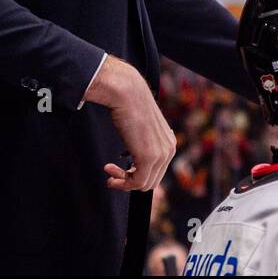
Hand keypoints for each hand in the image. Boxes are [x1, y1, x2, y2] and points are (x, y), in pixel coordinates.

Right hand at [84, 55, 175, 190]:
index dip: (136, 175)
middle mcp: (169, 150)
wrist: (127, 93)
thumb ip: (143, 143)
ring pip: (143, 185)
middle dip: (129, 181)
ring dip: (122, 182)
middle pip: (150, 181)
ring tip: (108, 171)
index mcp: (169, 143)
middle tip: (110, 173)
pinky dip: (121, 182)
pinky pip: (137, 182)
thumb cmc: (129, 106)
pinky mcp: (149, 157)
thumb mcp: (141, 128)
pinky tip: (108, 169)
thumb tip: (133, 157)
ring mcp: (160, 155)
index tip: (119, 169)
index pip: (156, 172)